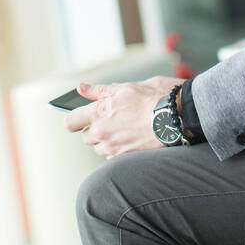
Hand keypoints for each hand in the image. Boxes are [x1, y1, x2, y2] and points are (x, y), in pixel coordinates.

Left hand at [63, 76, 182, 159]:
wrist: (173, 118)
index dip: (73, 119)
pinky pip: (112, 155)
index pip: (71, 122)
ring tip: (122, 128)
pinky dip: (117, 148)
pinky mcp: (124, 156)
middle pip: (85, 136)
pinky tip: (129, 137)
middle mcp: (102, 133)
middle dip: (93, 129)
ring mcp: (113, 147)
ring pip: (99, 147)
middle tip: (109, 119)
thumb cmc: (150, 99)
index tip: (78, 117)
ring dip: (105, 140)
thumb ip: (98, 90)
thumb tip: (81, 88)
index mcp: (98, 113)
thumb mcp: (124, 89)